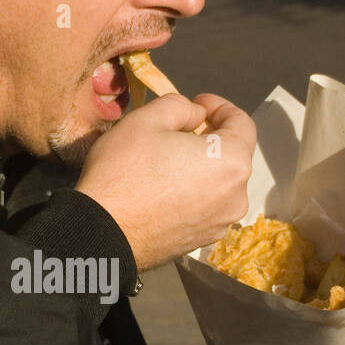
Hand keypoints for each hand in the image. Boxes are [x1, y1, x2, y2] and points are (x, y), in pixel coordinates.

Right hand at [75, 92, 255, 272]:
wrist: (101, 231)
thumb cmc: (124, 171)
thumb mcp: (147, 119)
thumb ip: (181, 106)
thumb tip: (195, 117)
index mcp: (232, 162)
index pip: (242, 123)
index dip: (220, 106)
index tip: (198, 103)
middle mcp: (236, 196)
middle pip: (232, 156)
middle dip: (210, 137)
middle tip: (179, 130)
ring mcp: (220, 223)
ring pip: (218, 183)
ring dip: (201, 166)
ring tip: (169, 160)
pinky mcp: (201, 241)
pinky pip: (205, 207)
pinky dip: (193, 192)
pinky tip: (164, 189)